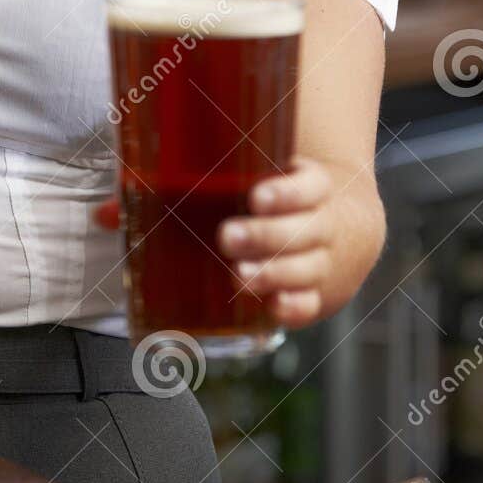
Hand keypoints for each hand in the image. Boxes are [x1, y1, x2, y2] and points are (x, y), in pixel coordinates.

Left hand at [216, 154, 334, 326]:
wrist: (347, 231)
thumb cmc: (289, 200)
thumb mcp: (276, 174)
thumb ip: (227, 175)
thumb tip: (135, 194)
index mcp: (317, 187)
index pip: (310, 186)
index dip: (286, 194)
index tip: (256, 198)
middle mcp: (325, 225)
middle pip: (305, 230)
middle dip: (265, 236)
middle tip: (227, 237)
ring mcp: (325, 262)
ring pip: (306, 268)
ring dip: (272, 273)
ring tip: (237, 275)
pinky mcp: (319, 296)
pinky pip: (311, 304)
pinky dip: (294, 307)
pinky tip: (273, 306)